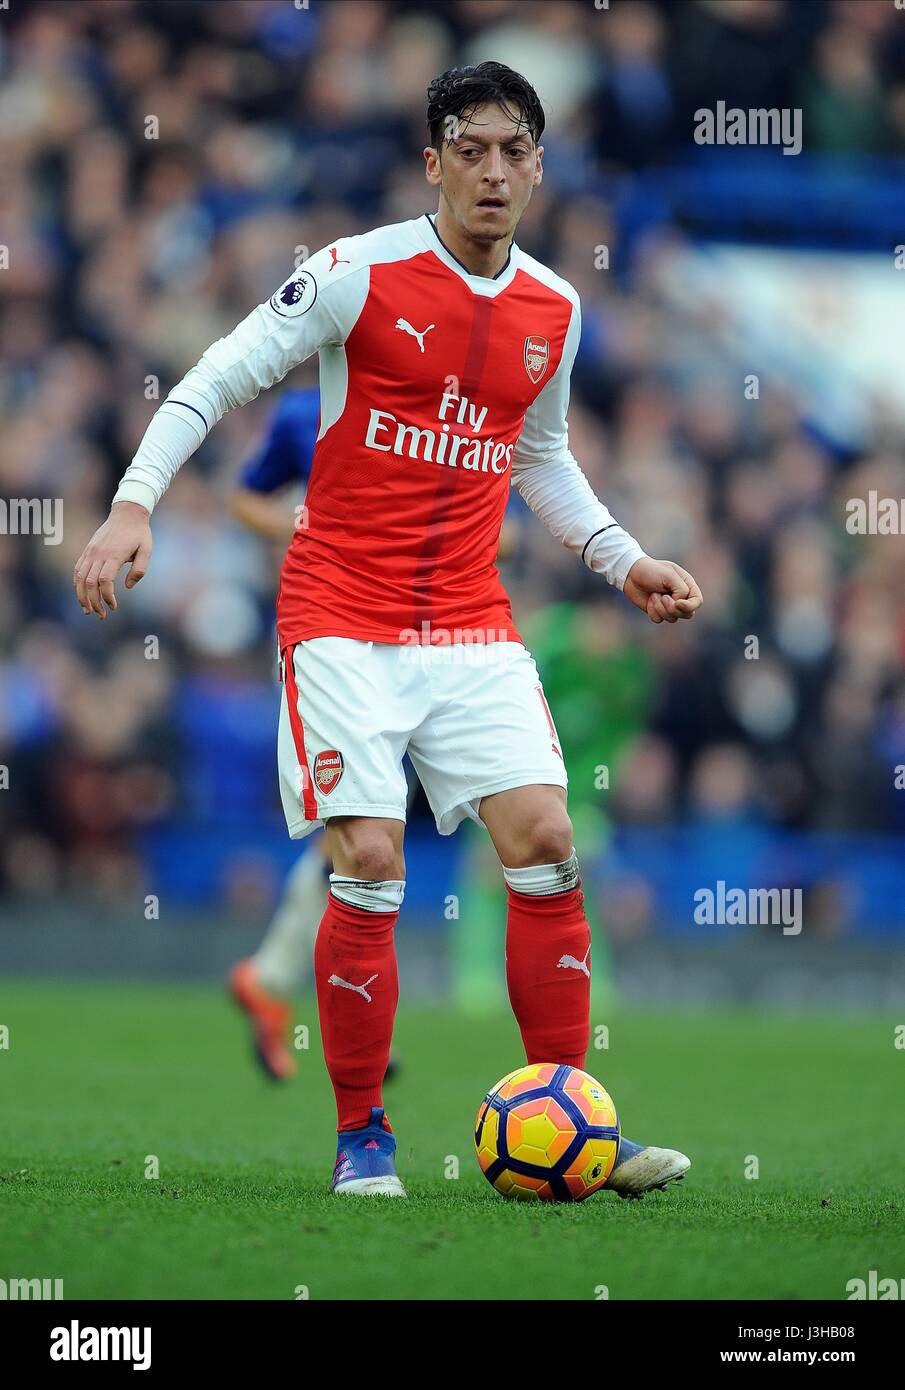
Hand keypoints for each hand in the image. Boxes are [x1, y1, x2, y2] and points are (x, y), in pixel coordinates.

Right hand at [73, 501, 152, 619]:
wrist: (127, 513)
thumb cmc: (139, 533)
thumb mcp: (147, 550)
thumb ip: (140, 569)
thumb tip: (127, 586)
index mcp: (114, 554)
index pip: (105, 580)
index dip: (107, 597)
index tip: (113, 607)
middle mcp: (99, 554)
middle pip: (89, 583)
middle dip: (93, 602)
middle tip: (101, 615)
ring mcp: (91, 551)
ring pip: (79, 578)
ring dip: (82, 596)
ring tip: (88, 610)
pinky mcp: (87, 550)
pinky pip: (77, 569)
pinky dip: (77, 584)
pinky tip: (82, 594)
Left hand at [623, 557, 701, 623]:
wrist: (630, 574)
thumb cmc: (651, 571)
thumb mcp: (669, 575)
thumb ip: (681, 590)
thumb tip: (680, 604)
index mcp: (687, 585)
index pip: (697, 602)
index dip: (690, 606)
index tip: (677, 603)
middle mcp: (680, 597)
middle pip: (687, 614)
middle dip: (673, 608)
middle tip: (663, 597)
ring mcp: (669, 606)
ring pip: (673, 618)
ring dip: (661, 608)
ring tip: (654, 595)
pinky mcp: (657, 611)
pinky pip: (659, 619)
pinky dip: (653, 611)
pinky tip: (649, 600)